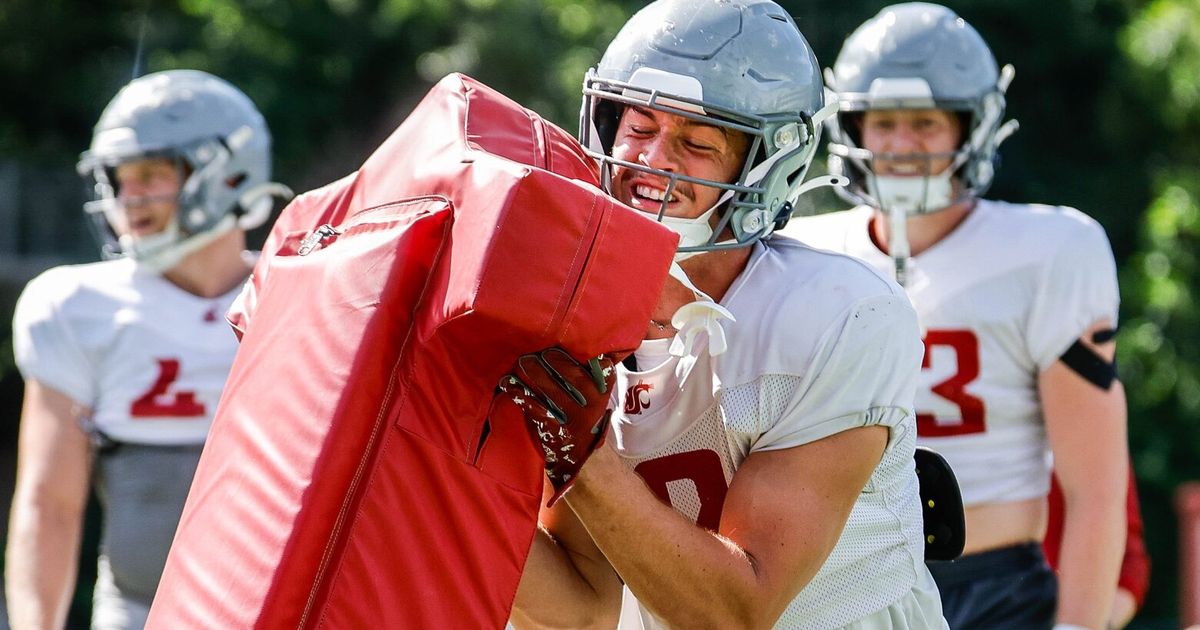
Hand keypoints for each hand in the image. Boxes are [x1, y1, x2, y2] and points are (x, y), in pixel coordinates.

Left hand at [498, 348, 615, 505]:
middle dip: (557, 361)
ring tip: (523, 361)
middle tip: (542, 351)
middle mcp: (592, 408)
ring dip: (536, 373)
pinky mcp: (553, 431)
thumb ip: (592, 379)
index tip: (581, 344)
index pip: (604, 371)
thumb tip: (584, 347)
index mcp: (603, 397)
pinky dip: (519, 393)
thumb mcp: (594, 402)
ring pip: (552, 391)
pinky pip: (534, 408)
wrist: (571, 460)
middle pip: (575, 378)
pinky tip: (508, 382)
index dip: (594, 357)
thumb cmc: (581, 419)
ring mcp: (572, 421)